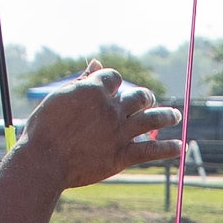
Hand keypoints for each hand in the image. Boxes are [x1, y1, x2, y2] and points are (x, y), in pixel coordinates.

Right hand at [23, 70, 178, 192]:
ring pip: (152, 119)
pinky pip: (151, 150)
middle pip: (139, 97)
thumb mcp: (59, 98)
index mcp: (93, 90)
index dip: (115, 83)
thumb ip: (81, 81)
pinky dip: (168, 149)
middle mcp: (111, 108)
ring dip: (167, 116)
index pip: (114, 78)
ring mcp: (119, 131)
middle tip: (148, 100)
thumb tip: (96, 62)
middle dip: (146, 98)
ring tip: (176, 116)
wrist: (44, 160)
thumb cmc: (44, 129)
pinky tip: (179, 147)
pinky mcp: (122, 155)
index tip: (114, 88)